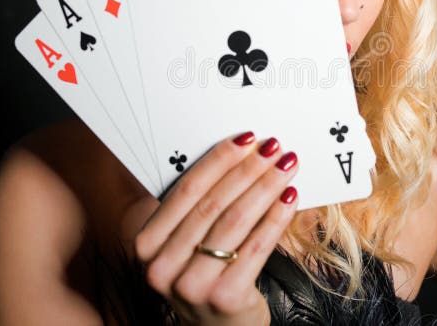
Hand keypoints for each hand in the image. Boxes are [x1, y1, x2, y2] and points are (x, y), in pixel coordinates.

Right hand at [134, 132, 299, 325]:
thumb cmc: (204, 273)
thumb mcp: (186, 243)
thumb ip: (197, 207)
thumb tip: (238, 153)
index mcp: (146, 243)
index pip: (186, 190)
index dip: (218, 160)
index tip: (245, 138)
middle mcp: (161, 266)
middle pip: (212, 203)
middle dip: (247, 169)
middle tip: (273, 146)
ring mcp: (191, 285)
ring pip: (235, 222)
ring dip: (265, 187)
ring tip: (286, 167)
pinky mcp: (224, 298)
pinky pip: (256, 247)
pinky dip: (276, 218)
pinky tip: (290, 199)